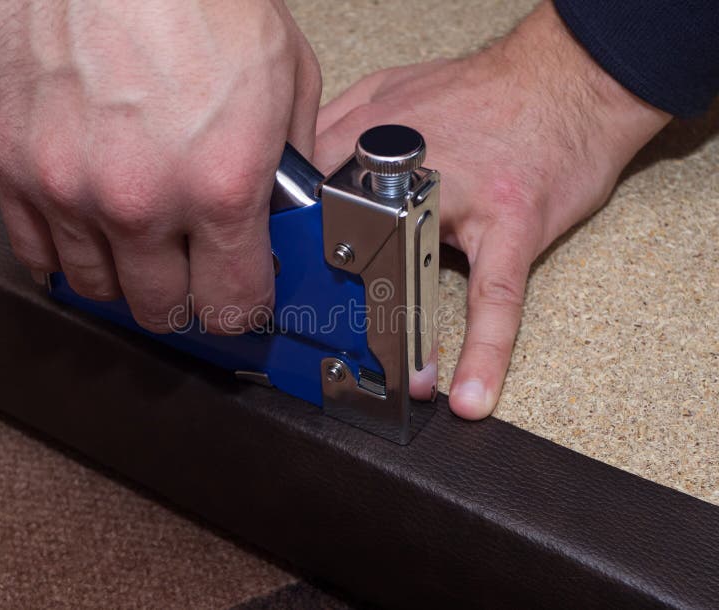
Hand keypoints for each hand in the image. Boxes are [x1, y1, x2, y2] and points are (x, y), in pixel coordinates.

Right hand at [0, 0, 320, 332]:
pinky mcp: (17, 167)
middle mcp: (142, 201)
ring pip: (99, 289)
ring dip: (127, 281)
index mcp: (220, 185)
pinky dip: (65, 257)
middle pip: (163, 310)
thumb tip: (280, 207)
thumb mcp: (286, 76)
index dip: (243, 310)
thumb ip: (288, 159)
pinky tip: (89, 239)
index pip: (233, 302)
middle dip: (186, 303)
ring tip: (143, 251)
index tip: (241, 303)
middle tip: (194, 280)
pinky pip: (35, 252)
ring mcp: (70, 189)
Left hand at [315, 1, 669, 418]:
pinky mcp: (514, 225)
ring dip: (393, 331)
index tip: (273, 286)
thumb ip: (342, 125)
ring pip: (412, 271)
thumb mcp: (393, 90)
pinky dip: (483, 351)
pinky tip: (467, 397)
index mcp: (372, 135)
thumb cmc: (486, 92)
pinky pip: (495, 295)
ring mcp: (464, 198)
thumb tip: (301, 168)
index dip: (283, 244)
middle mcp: (410, 166)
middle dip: (325, 293)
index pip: (304, 193)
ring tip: (385, 380)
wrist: (571, 79)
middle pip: (343, 238)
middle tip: (313, 341)